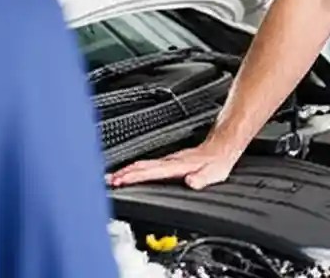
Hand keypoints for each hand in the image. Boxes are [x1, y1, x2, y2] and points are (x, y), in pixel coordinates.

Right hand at [105, 139, 242, 189]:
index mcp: (176, 166)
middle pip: (141, 166)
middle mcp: (170, 161)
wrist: (222, 146)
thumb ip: (201, 178)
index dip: (134, 177)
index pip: (150, 171)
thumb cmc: (217, 162)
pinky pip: (149, 164)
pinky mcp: (170, 161)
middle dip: (123, 173)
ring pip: (143, 164)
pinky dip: (136, 169)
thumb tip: (191, 182)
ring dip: (127, 170)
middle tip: (108, 181)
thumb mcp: (214, 173)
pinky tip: (133, 172)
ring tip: (114, 177)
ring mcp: (169, 160)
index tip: (119, 181)